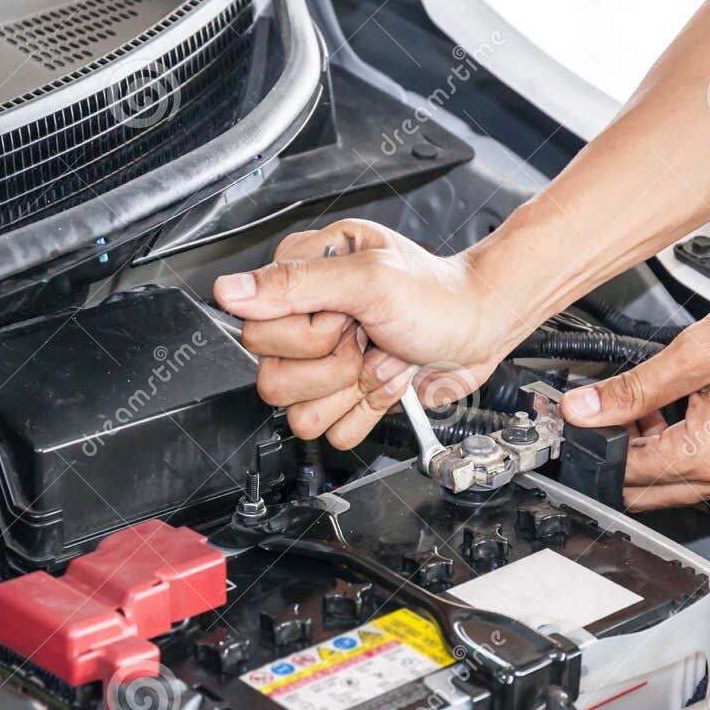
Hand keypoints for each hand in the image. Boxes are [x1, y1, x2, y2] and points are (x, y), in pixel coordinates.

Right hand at [213, 220, 511, 448]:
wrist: (482, 327)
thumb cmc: (437, 294)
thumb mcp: (369, 278)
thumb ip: (295, 284)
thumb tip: (228, 291)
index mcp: (302, 278)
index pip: (257, 331)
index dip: (306, 335)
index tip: (346, 318)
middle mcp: (306, 320)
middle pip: (273, 377)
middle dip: (332, 366)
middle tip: (367, 339)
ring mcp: (324, 363)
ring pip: (297, 412)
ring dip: (349, 391)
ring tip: (380, 360)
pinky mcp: (346, 397)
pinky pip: (331, 431)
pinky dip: (366, 412)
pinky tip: (386, 382)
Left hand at [559, 287, 709, 509]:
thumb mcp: (695, 353)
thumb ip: (631, 388)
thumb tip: (582, 408)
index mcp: (705, 457)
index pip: (621, 471)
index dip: (590, 443)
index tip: (574, 417)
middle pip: (641, 487)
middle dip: (615, 452)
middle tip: (603, 409)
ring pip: (668, 482)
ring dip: (646, 450)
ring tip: (644, 401)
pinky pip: (699, 470)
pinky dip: (677, 447)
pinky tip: (675, 408)